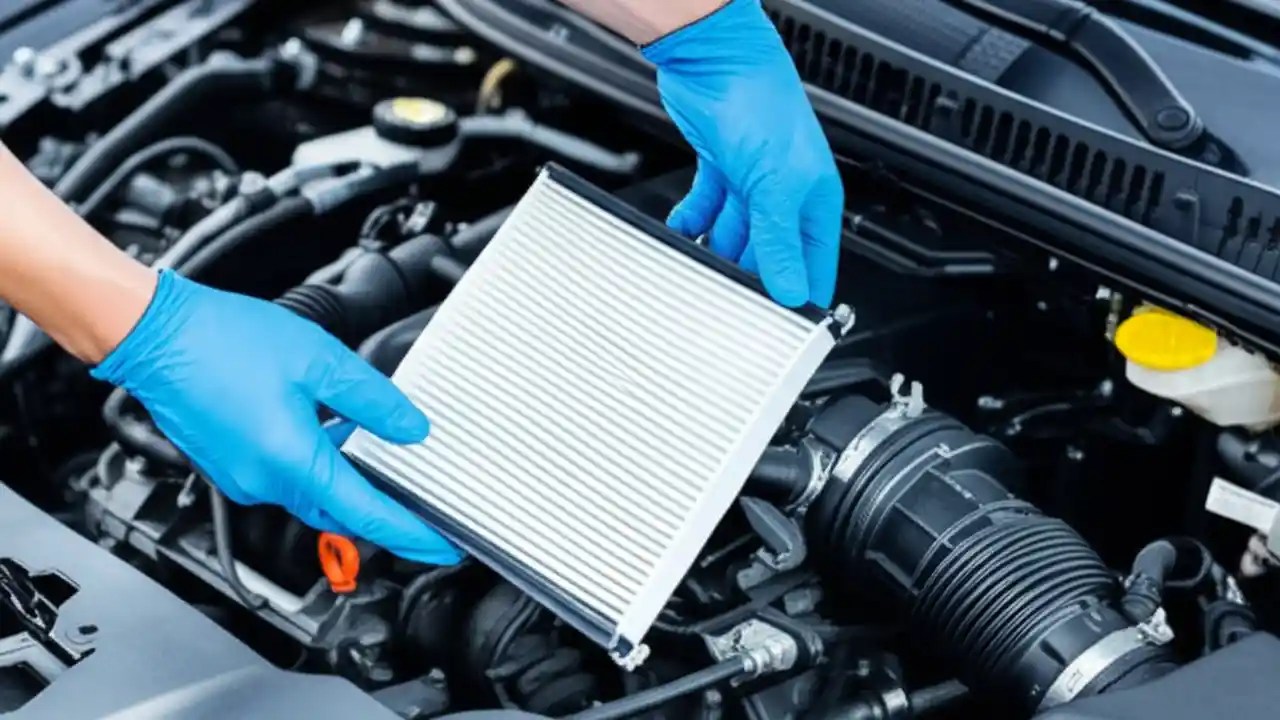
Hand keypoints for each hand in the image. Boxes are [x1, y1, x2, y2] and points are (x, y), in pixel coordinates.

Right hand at [92, 270, 460, 564]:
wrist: (155, 333)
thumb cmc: (223, 339)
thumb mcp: (320, 359)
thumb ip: (373, 400)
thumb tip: (411, 428)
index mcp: (292, 461)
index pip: (367, 515)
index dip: (412, 535)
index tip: (443, 547)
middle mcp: (264, 482)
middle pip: (341, 514)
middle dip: (383, 515)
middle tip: (424, 513)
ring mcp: (242, 479)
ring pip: (312, 497)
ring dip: (347, 487)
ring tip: (382, 465)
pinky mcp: (229, 468)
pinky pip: (285, 481)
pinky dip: (315, 469)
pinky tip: (329, 438)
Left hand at [643, 0, 842, 307]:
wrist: (714, 57)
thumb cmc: (759, 103)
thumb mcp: (774, 185)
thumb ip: (779, 241)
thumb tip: (790, 290)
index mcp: (813, 199)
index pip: (814, 264)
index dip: (801, 295)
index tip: (784, 328)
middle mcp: (786, 192)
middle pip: (771, 253)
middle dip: (752, 277)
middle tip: (731, 302)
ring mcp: (751, 180)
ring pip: (737, 234)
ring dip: (718, 252)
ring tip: (702, 270)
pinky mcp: (719, 166)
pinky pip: (707, 207)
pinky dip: (693, 222)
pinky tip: (683, 232)